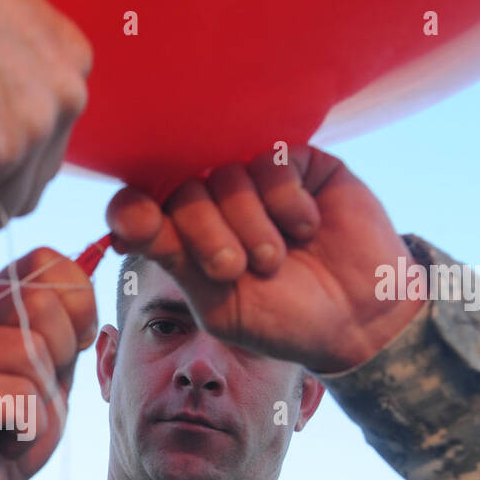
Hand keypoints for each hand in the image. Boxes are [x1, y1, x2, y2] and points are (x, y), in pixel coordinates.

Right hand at [0, 248, 96, 479]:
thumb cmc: (7, 431)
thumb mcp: (52, 369)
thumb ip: (67, 323)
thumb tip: (83, 276)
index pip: (44, 262)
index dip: (72, 313)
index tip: (54, 357)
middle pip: (41, 307)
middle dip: (56, 364)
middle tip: (25, 399)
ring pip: (31, 355)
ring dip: (39, 406)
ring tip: (8, 425)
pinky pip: (19, 400)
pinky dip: (26, 433)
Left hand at [106, 145, 426, 373]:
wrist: (358, 317)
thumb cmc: (283, 319)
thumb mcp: (219, 303)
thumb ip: (175, 260)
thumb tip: (121, 226)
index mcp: (182, 239)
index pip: (139, 208)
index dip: (133, 211)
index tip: (140, 227)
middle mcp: (212, 204)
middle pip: (182, 191)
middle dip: (205, 232)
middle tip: (234, 270)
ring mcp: (253, 181)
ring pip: (226, 175)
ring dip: (250, 222)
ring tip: (276, 259)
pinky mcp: (296, 163)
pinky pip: (271, 160)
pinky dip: (285, 200)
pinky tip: (307, 228)